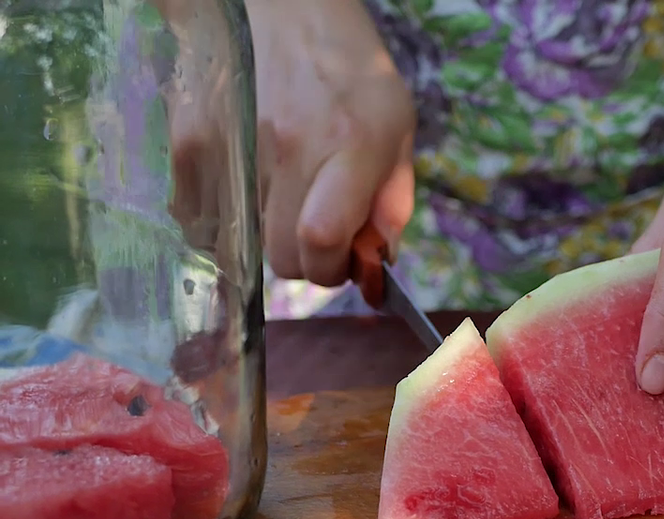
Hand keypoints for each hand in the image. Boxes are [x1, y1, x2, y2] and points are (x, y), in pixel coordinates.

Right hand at [167, 0, 416, 285]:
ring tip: (282, 191)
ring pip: (244, 243)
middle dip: (306, 260)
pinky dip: (224, 223)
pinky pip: (200, 223)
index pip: (322, 237)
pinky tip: (247, 189)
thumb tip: (377, 265)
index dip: (332, 268)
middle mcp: (286, 147)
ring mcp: (231, 146)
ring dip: (266, 235)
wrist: (278, 8)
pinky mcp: (188, 144)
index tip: (342, 261)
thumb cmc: (348, 70)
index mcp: (349, 144)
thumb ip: (391, 202)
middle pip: (282, 257)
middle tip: (316, 230)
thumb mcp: (396, 127)